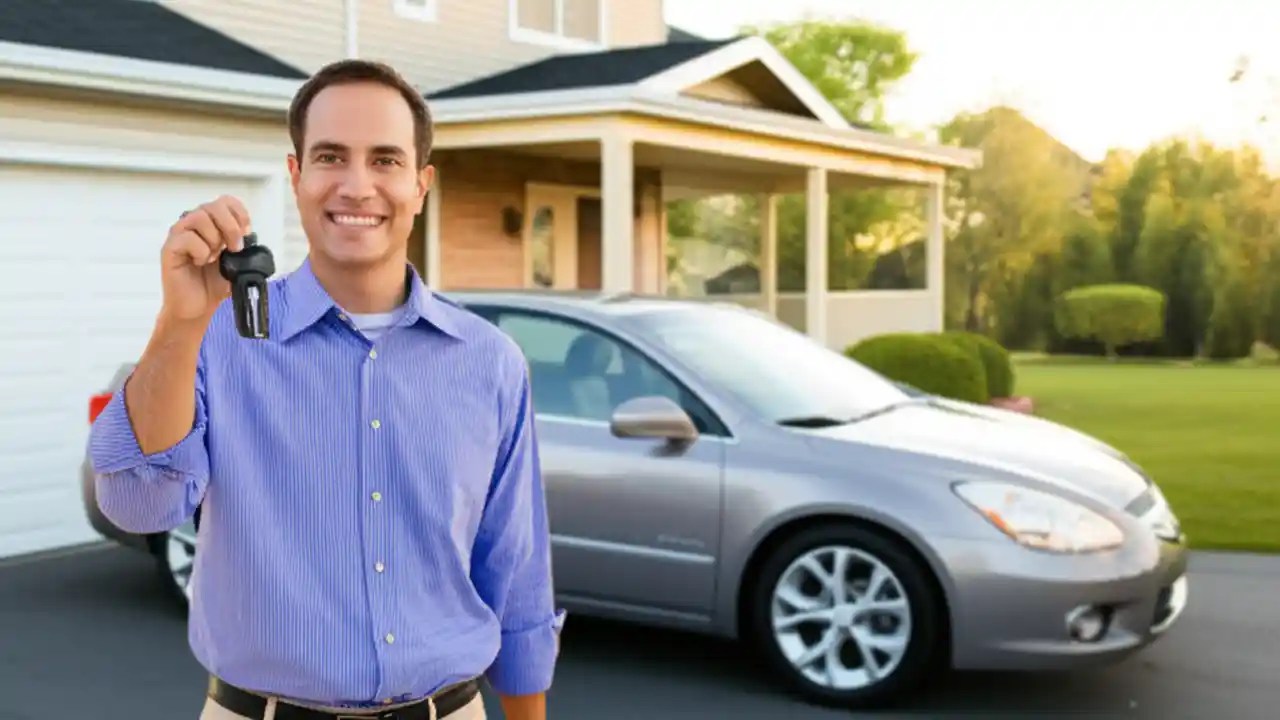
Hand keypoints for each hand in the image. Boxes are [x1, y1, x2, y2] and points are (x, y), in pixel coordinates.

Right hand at [159, 195, 251, 322]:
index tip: (246, 232)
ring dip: (214, 238)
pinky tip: (200, 262)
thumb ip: (243, 246)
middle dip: (230, 226)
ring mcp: (180, 235)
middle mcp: (194, 225)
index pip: (225, 201)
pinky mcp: (170, 249)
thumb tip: (250, 236)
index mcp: (211, 224)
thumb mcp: (237, 262)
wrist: (197, 307)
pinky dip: (200, 251)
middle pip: (213, 206)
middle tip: (235, 247)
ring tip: (214, 257)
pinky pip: (187, 238)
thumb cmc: (213, 284)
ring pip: (199, 217)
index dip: (239, 213)